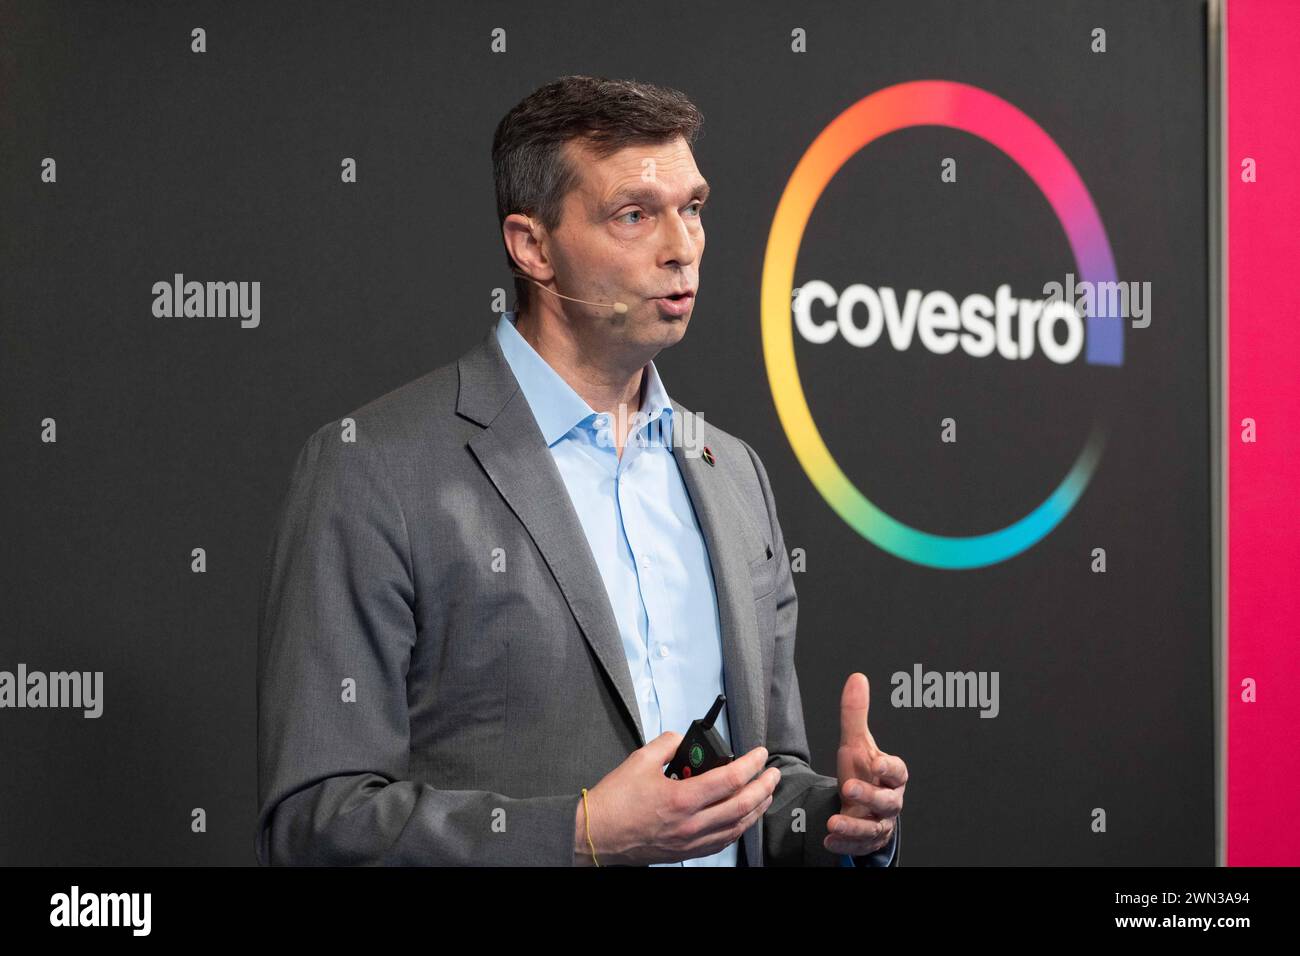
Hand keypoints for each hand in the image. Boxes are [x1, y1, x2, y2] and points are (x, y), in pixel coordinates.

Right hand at [575, 731, 779, 865]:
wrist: (597, 835)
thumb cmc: (615, 802)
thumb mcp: (640, 760)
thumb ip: (668, 743)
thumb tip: (684, 740)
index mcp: (680, 799)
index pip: (729, 780)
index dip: (750, 765)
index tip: (759, 754)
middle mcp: (690, 824)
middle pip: (742, 806)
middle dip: (763, 788)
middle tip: (772, 774)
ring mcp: (690, 841)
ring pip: (737, 828)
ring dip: (756, 809)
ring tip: (764, 794)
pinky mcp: (686, 852)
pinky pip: (722, 841)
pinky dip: (738, 828)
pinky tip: (742, 817)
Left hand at [829, 672, 906, 855]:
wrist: (863, 805)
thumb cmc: (864, 771)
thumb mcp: (857, 743)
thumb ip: (855, 715)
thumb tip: (857, 678)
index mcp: (892, 776)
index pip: (897, 771)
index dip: (889, 768)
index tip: (877, 764)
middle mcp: (889, 801)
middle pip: (886, 802)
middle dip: (869, 796)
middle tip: (849, 788)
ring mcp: (879, 823)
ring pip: (873, 828)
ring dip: (854, 827)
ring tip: (833, 824)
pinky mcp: (866, 841)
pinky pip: (859, 847)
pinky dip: (845, 845)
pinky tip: (829, 840)